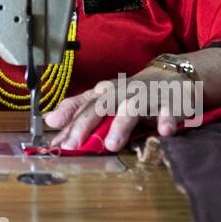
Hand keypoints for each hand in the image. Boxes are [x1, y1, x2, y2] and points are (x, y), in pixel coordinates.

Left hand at [43, 71, 185, 152]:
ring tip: (112, 145)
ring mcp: (146, 96)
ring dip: (121, 126)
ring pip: (131, 109)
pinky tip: (164, 131)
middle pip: (101, 106)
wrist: (170, 77)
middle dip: (86, 125)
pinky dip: (166, 119)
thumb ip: (78, 110)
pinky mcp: (169, 102)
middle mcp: (122, 92)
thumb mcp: (104, 100)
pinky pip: (168, 111)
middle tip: (74, 145)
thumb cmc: (132, 93)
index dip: (68, 125)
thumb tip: (50, 120)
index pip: (82, 108)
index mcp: (104, 92)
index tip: (57, 143)